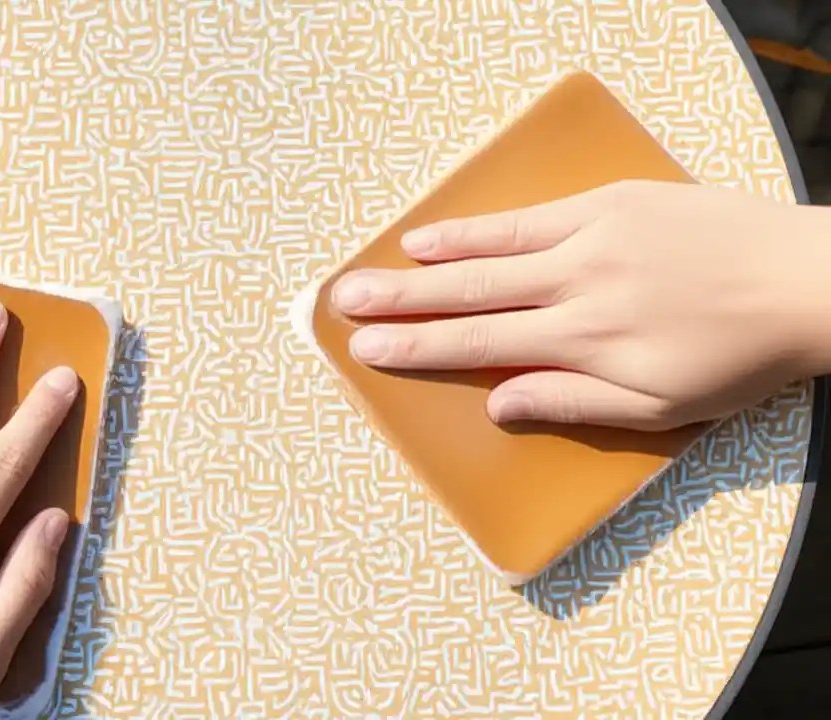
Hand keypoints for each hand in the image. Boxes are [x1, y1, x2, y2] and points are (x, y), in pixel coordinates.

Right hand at [332, 180, 830, 430]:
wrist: (806, 281)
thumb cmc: (736, 355)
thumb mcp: (659, 405)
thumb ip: (572, 401)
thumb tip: (497, 403)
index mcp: (587, 338)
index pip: (481, 342)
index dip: (417, 347)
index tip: (367, 349)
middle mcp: (577, 282)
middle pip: (469, 294)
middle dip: (399, 302)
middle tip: (342, 304)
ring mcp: (592, 235)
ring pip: (490, 250)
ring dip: (426, 261)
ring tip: (374, 267)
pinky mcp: (612, 201)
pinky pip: (528, 216)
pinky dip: (477, 227)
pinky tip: (439, 232)